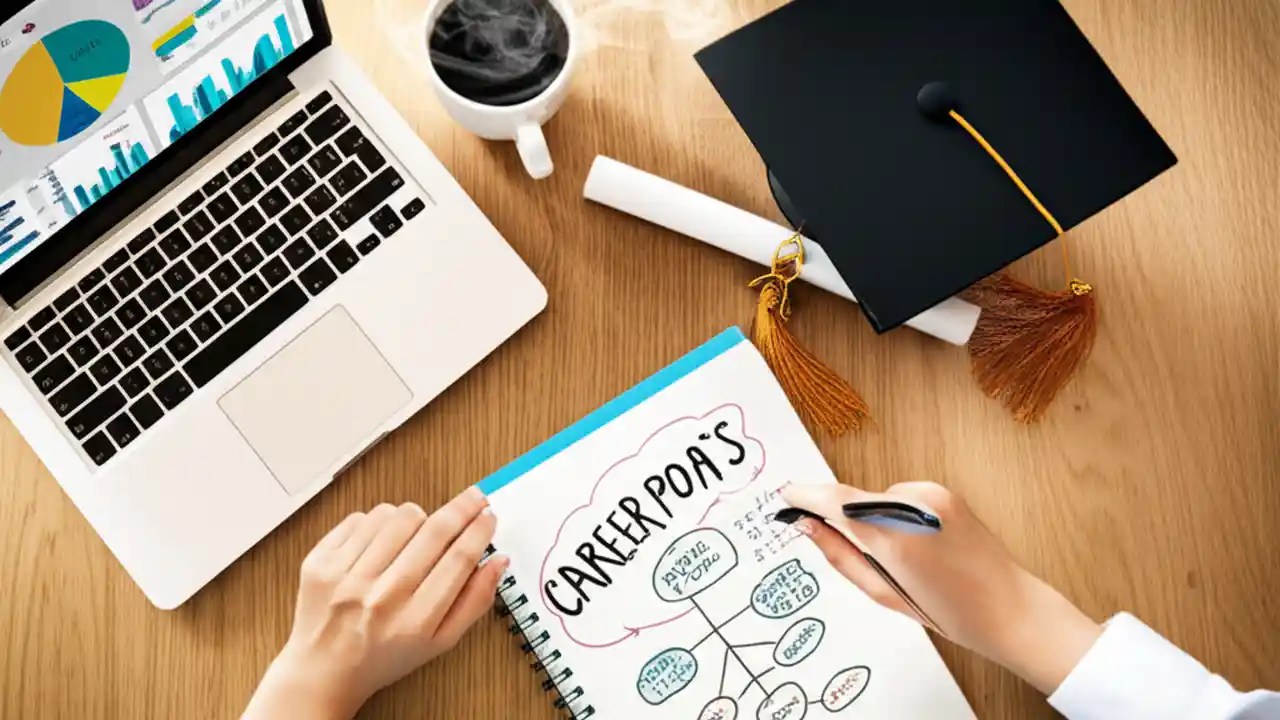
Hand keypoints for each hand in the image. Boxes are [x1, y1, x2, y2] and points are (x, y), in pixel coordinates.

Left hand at [243, 488, 507, 719]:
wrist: (325, 670)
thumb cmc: (386, 655)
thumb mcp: (440, 642)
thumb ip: (474, 602)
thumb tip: (498, 561)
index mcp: (415, 620)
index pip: (458, 559)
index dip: (479, 530)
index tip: (489, 515)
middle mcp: (382, 597)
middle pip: (434, 532)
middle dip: (462, 508)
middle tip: (475, 497)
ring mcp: (347, 578)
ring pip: (398, 517)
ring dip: (417, 515)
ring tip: (418, 530)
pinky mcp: (321, 563)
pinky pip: (361, 518)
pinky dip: (379, 521)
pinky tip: (383, 539)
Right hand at [781, 481, 1100, 694]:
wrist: (1007, 607)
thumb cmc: (949, 610)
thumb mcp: (882, 593)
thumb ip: (840, 555)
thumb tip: (808, 527)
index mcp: (895, 537)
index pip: (835, 502)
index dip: (805, 496)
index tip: (786, 497)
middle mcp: (914, 506)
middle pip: (855, 501)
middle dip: (843, 519)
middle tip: (851, 552)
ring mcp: (932, 495)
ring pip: (877, 499)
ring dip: (874, 520)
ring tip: (900, 558)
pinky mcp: (943, 492)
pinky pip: (901, 497)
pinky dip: (897, 515)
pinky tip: (917, 544)